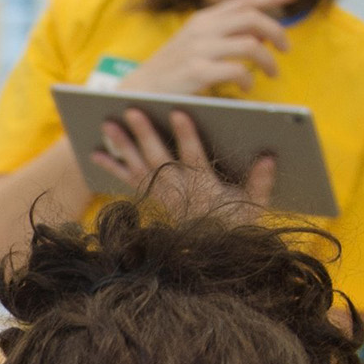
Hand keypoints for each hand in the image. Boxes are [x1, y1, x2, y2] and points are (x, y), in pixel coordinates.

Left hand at [86, 106, 277, 210]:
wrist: (213, 253)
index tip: (177, 112)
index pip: (194, 158)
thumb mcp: (255, 206)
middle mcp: (178, 191)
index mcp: (204, 189)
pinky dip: (111, 168)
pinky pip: (128, 182)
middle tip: (132, 110)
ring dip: (122, 145)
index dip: (186, 135)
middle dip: (144, 134)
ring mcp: (162, 195)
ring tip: (106, 123)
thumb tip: (269, 156)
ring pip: (138, 167)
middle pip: (159, 159)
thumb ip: (262, 182)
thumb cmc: (237, 222)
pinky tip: (94, 153)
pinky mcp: (152, 198)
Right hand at [117, 0, 298, 96]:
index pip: (243, 0)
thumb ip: (222, 35)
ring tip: (271, 73)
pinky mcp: (196, 71)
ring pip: (251, 45)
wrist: (136, 92)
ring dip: (268, 60)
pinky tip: (247, 87)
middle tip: (285, 49)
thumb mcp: (193, 44)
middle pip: (253, 19)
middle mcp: (202, 29)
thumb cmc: (170, 72)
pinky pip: (237, 70)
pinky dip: (249, 79)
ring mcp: (198, 49)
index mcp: (202, 19)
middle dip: (277, 32)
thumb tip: (258, 35)